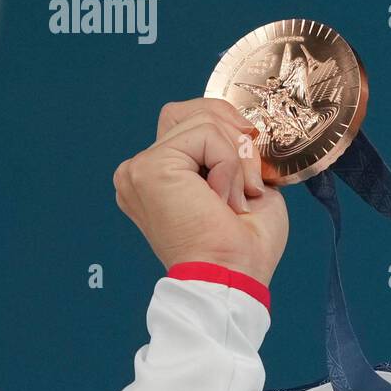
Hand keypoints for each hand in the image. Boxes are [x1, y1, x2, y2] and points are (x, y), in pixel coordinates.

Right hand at [113, 98, 288, 285]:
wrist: (233, 278)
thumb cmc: (244, 248)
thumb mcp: (244, 186)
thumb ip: (233, 152)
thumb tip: (243, 127)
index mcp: (161, 178)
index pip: (192, 123)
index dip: (230, 135)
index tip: (248, 180)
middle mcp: (143, 171)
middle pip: (192, 111)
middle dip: (235, 135)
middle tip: (249, 183)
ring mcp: (141, 168)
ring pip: (203, 120)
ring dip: (236, 158)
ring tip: (233, 198)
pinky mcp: (150, 167)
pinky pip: (205, 134)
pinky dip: (229, 163)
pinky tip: (222, 198)